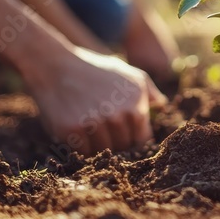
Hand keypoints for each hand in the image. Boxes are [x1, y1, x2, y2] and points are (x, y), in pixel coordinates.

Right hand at [29, 48, 166, 154]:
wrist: (57, 65)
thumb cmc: (96, 71)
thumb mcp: (128, 74)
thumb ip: (149, 91)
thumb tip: (162, 106)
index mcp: (136, 106)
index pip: (142, 141)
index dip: (133, 141)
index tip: (124, 136)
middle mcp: (118, 117)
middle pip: (123, 148)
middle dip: (115, 141)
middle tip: (101, 125)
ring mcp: (95, 124)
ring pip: (104, 152)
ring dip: (97, 144)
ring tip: (89, 124)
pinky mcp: (73, 130)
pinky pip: (83, 152)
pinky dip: (80, 146)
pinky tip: (77, 128)